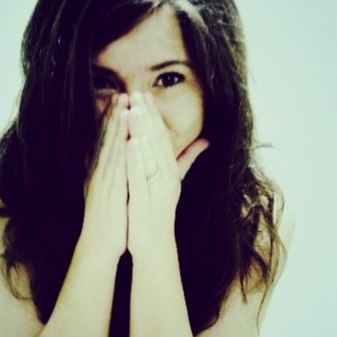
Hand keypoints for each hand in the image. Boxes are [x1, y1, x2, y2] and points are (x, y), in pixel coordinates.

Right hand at [81, 94, 128, 257]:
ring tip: (123, 107)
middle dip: (114, 116)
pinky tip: (127, 138)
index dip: (111, 120)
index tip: (119, 100)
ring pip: (110, 150)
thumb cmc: (108, 218)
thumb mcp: (106, 192)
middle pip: (106, 140)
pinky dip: (121, 152)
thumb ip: (106, 174)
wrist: (100, 244)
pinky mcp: (111, 193)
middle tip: (121, 93)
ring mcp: (103, 182)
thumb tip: (105, 160)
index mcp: (100, 172)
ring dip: (116, 128)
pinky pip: (116, 169)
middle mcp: (99, 173)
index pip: (105, 141)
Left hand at [126, 92, 208, 253]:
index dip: (154, 115)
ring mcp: (157, 188)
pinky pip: (141, 177)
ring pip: (149, 155)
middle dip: (147, 116)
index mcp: (170, 170)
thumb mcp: (174, 182)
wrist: (155, 244)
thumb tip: (205, 141)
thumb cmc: (158, 211)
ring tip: (134, 109)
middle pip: (156, 141)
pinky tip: (131, 142)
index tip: (145, 94)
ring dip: (142, 131)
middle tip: (137, 92)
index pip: (162, 137)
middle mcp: (167, 176)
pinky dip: (137, 159)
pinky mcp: (145, 200)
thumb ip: (186, 160)